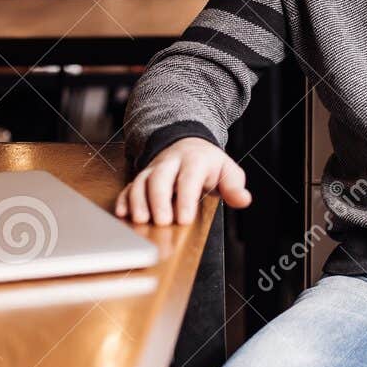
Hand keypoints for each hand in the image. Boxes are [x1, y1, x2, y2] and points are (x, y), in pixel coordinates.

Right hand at [114, 137, 250, 225]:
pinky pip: (129, 187)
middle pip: (160, 177)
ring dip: (138, 201)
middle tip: (162, 222)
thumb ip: (234, 186)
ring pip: (141, 181)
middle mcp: (170, 163)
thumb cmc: (208, 164)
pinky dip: (124, 200)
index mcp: (195, 160)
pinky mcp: (141, 177)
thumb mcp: (227, 170)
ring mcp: (153, 169)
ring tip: (140, 220)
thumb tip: (243, 199)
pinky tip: (123, 214)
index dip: (186, 198)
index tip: (184, 219)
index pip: (189, 178)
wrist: (186, 144)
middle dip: (158, 200)